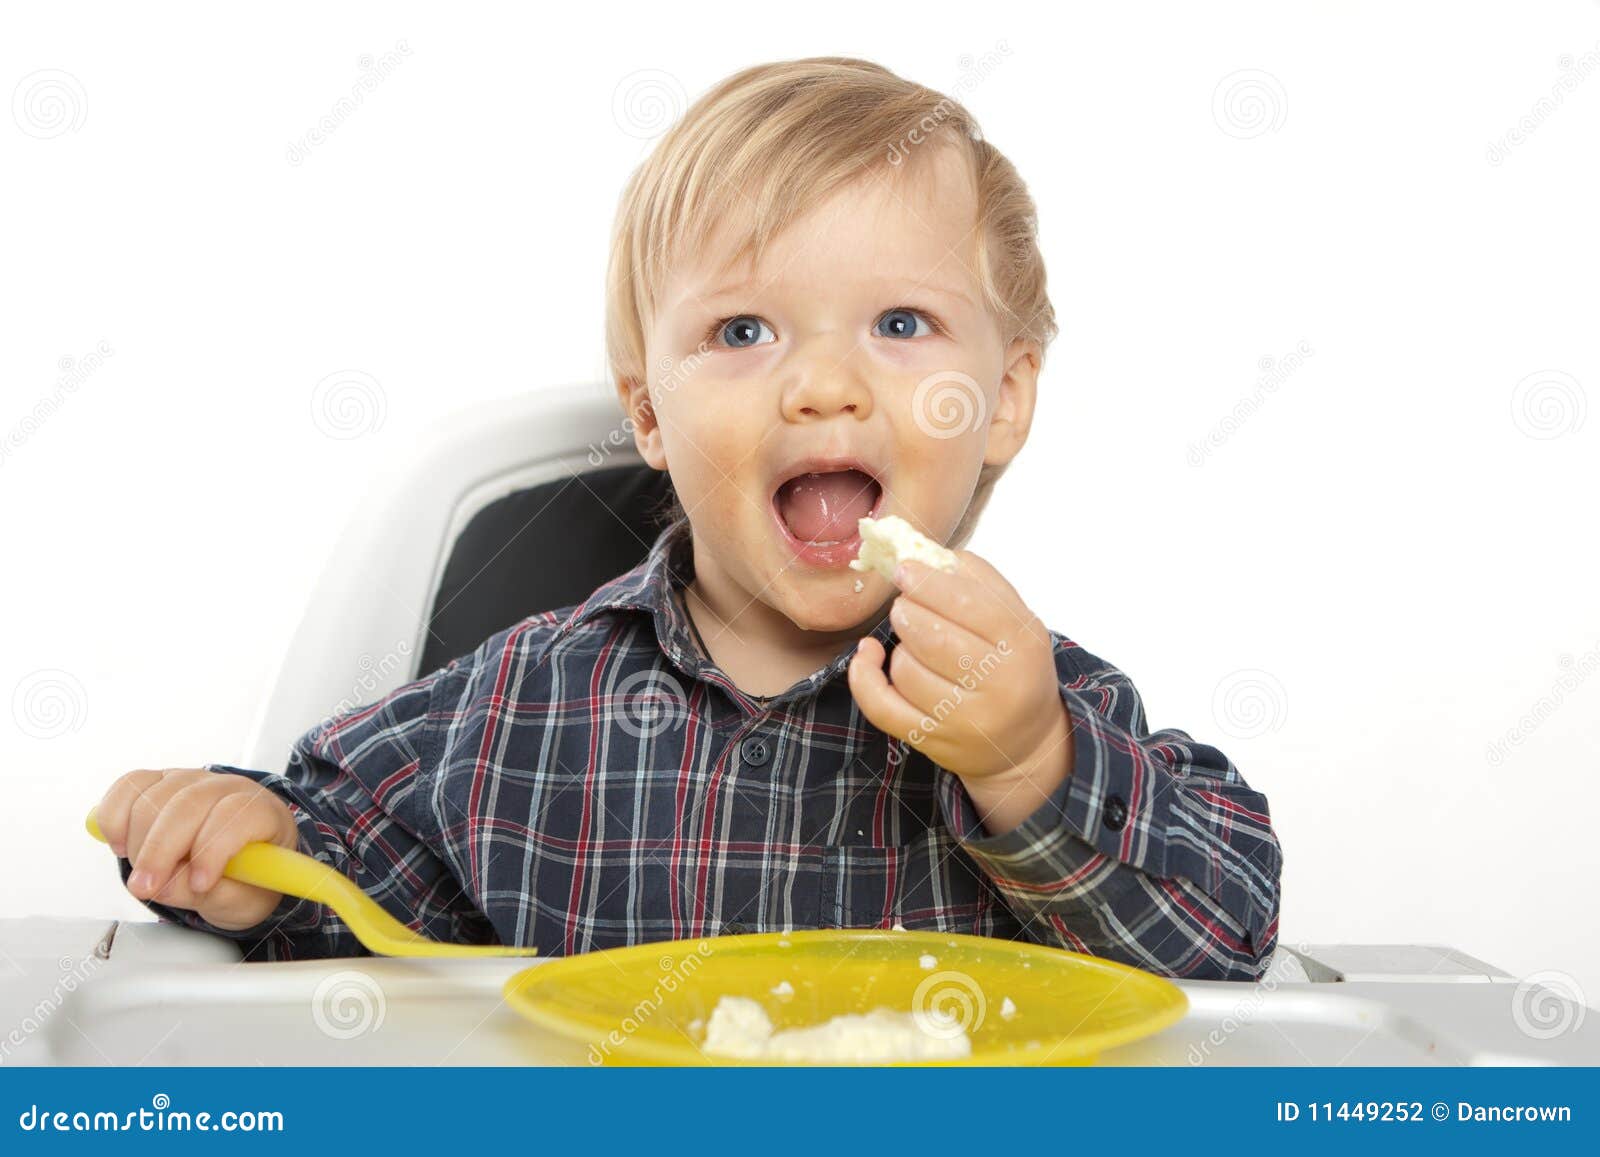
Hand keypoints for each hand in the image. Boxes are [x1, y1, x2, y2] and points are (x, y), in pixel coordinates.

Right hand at [96, 768, 300, 930]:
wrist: (237, 862)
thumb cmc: (247, 878)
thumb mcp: (242, 900)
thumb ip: (210, 895)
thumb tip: (164, 886)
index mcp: (261, 812)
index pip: (236, 815)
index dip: (213, 849)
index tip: (200, 885)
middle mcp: (227, 788)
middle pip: (189, 803)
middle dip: (161, 850)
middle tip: (146, 888)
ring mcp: (192, 780)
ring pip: (155, 795)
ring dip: (138, 839)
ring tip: (142, 874)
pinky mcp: (161, 781)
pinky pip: (129, 786)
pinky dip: (115, 816)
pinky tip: (123, 846)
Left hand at [848, 550, 1073, 833]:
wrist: (1023, 746)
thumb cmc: (1015, 669)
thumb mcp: (1017, 623)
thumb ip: (981, 582)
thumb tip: (932, 552)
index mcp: (1022, 646)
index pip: (970, 604)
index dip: (930, 582)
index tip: (905, 569)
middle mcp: (998, 686)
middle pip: (934, 637)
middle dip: (908, 610)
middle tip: (904, 602)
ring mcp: (964, 719)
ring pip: (907, 670)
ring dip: (899, 646)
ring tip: (912, 640)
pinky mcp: (933, 742)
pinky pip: (883, 707)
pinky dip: (864, 677)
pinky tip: (868, 654)